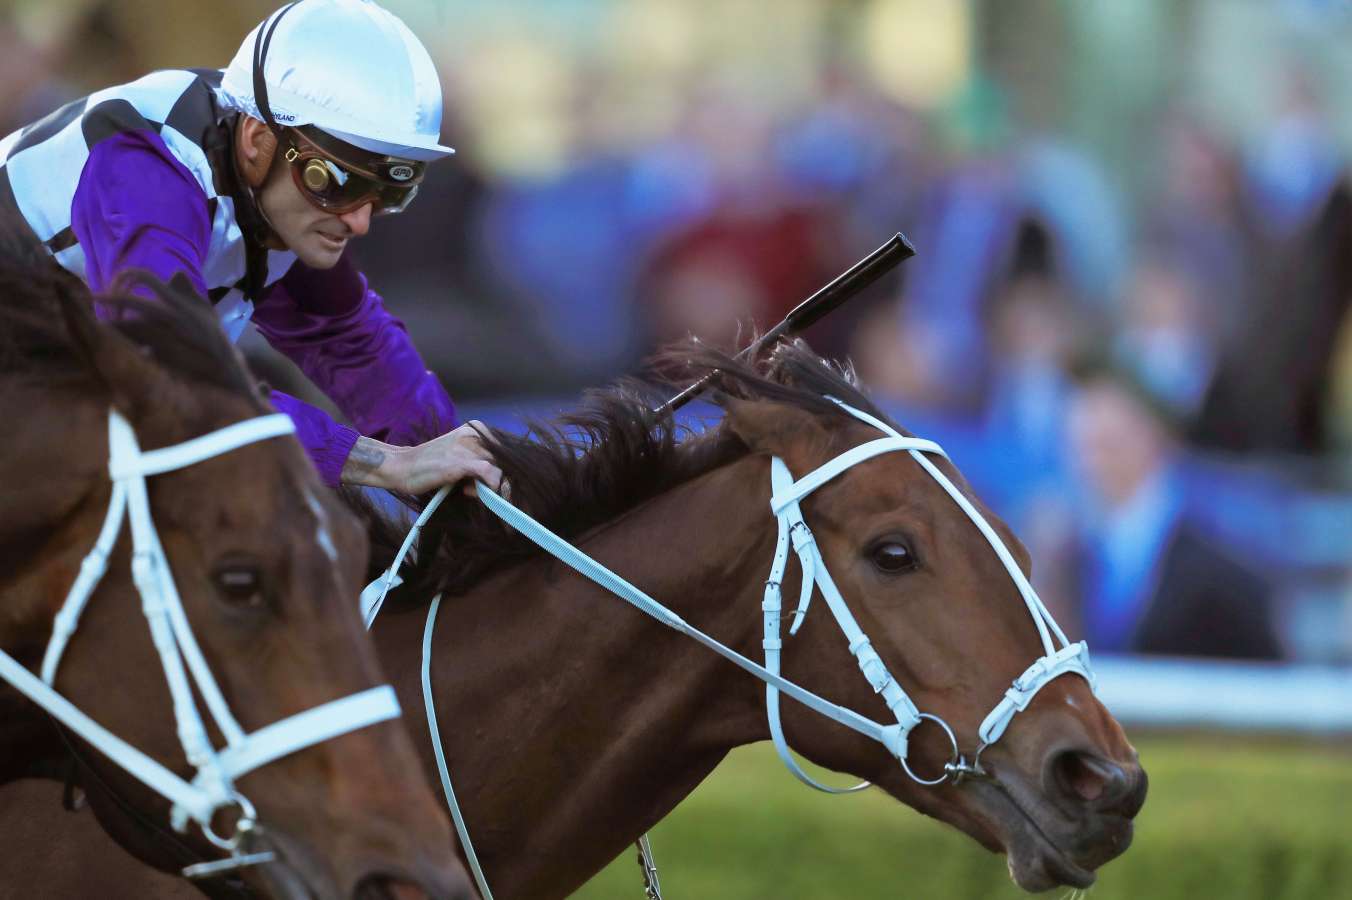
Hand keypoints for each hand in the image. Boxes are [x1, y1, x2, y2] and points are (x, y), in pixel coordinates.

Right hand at [341, 421, 506, 496]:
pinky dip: (488, 487)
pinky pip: (490, 474)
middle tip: (477, 489)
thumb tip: (506, 480)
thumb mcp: (460, 457)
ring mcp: (468, 446)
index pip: (508, 451)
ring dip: (490, 486)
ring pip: (502, 468)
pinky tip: (468, 491)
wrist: (401, 466)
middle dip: (500, 480)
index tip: (492, 484)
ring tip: (467, 489)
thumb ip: (482, 461)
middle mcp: (476, 433)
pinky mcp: (461, 461)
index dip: (505, 471)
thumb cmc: (431, 466)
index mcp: (477, 429)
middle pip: (508, 461)